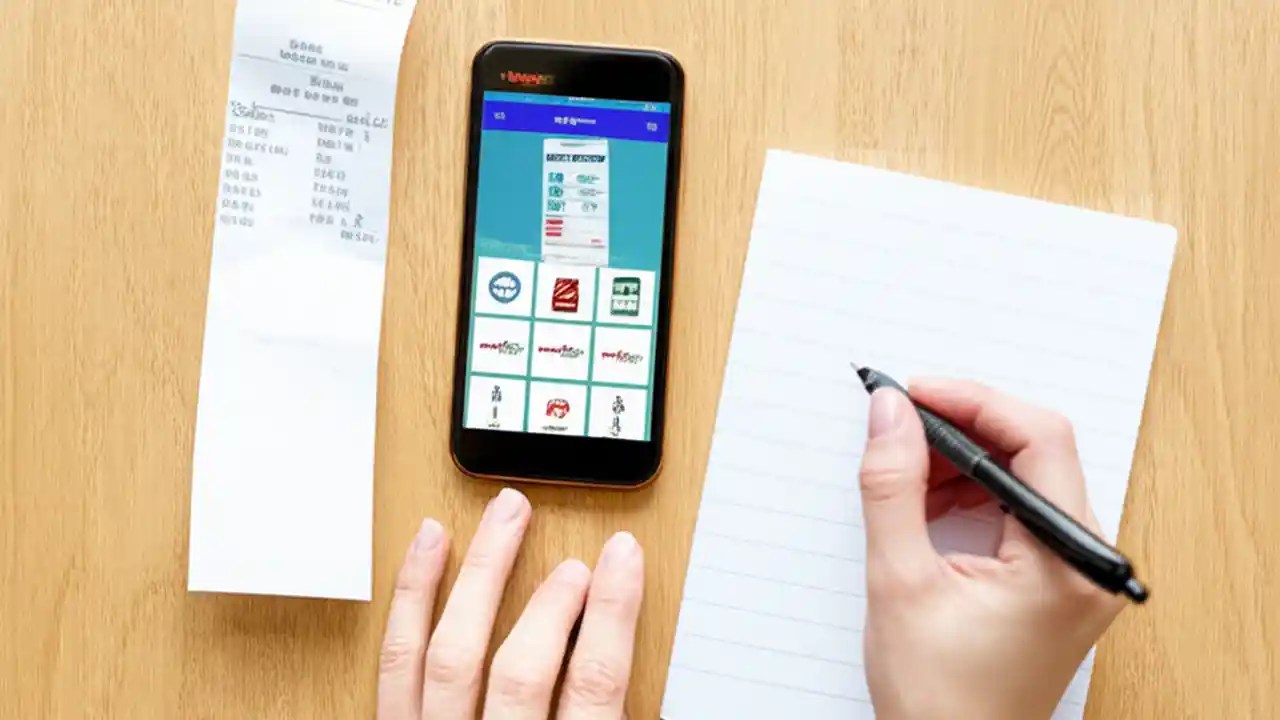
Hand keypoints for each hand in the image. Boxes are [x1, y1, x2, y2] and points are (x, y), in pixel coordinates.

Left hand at [377, 488, 643, 719]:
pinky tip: (429, 546)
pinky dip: (412, 597)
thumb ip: (607, 712)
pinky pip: (396, 659)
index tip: (623, 560)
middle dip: (551, 604)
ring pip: (451, 653)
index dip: (613, 614)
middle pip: (521, 670)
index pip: (593, 686)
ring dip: (481, 575)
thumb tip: (619, 644)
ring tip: (505, 519)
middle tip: (573, 563)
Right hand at [858, 379, 1125, 719]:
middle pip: (1036, 452)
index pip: (1039, 440)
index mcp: (1065, 561)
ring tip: (906, 471)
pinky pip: (1022, 510)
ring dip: (965, 461)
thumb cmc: (936, 698)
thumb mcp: (899, 581)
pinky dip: (974, 493)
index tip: (916, 392)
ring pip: (1027, 477)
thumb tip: (890, 414)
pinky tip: (928, 502)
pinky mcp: (1058, 581)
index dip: (974, 402)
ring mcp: (1077, 572)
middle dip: (963, 429)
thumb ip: (892, 487)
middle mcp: (1087, 562)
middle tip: (901, 424)